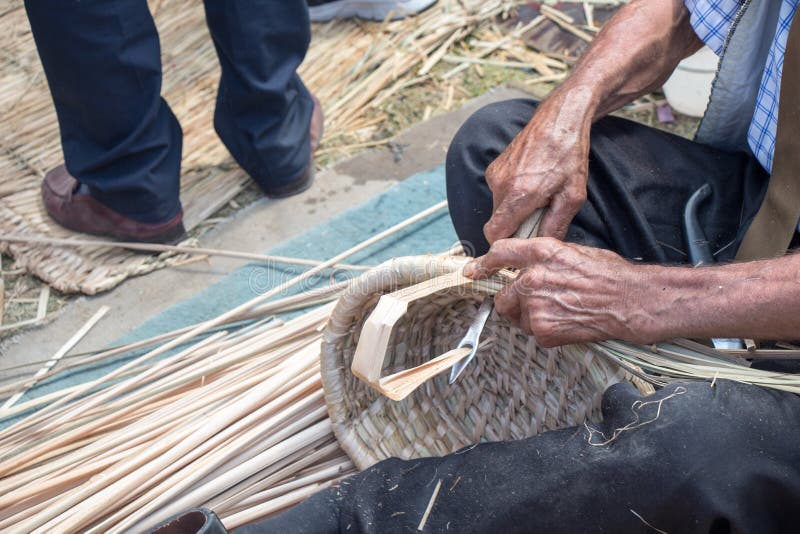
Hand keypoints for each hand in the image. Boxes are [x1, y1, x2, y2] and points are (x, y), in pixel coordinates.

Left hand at [464, 238, 658, 346]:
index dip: (483, 264)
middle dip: (514, 302)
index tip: (472, 272)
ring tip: (560, 311)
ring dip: (531, 318)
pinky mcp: (543, 330)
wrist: (631, 301)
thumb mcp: (572, 251)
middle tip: (536, 303)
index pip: (499, 253)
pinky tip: (566, 323)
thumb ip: (542, 258)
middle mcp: (533, 278)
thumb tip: (521, 268)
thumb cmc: (608, 274)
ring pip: (517, 318)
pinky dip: (546, 333)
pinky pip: (533, 334)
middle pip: (502, 296)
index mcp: (542, 253)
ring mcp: (536, 306)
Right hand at [483, 89, 593, 242]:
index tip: (523, 245)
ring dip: (515, 211)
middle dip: (515, 228)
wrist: (559, 118)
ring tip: (540, 197)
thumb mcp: (573, 196)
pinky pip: (499, 193)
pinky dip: (513, 196)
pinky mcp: (494, 167)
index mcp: (519, 195)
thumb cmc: (570, 155)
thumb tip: (540, 246)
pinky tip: (532, 184)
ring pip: (498, 208)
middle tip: (540, 218)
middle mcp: (500, 185)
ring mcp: (494, 174)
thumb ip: (555, 226)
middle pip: (497, 223)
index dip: (507, 245)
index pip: (495, 235)